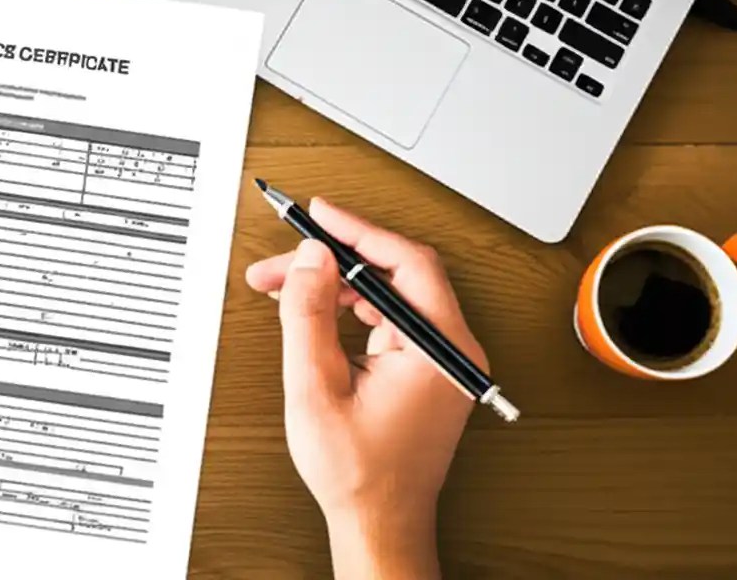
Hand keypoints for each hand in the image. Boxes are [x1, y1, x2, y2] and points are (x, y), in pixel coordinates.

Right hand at [245, 198, 487, 579]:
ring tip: (287, 288)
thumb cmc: (359, 474)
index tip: (320, 215)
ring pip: (389, 294)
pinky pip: (389, 319)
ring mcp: (440, 360)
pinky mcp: (425, 369)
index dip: (358, 231)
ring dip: (338, 285)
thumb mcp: (316, 388)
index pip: (405, 263)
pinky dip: (350, 309)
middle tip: (286, 260)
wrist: (378, 521)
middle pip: (395, 274)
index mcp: (438, 350)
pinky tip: (315, 313)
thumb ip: (309, 316)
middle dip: (334, 260)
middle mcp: (450, 350)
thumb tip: (309, 260)